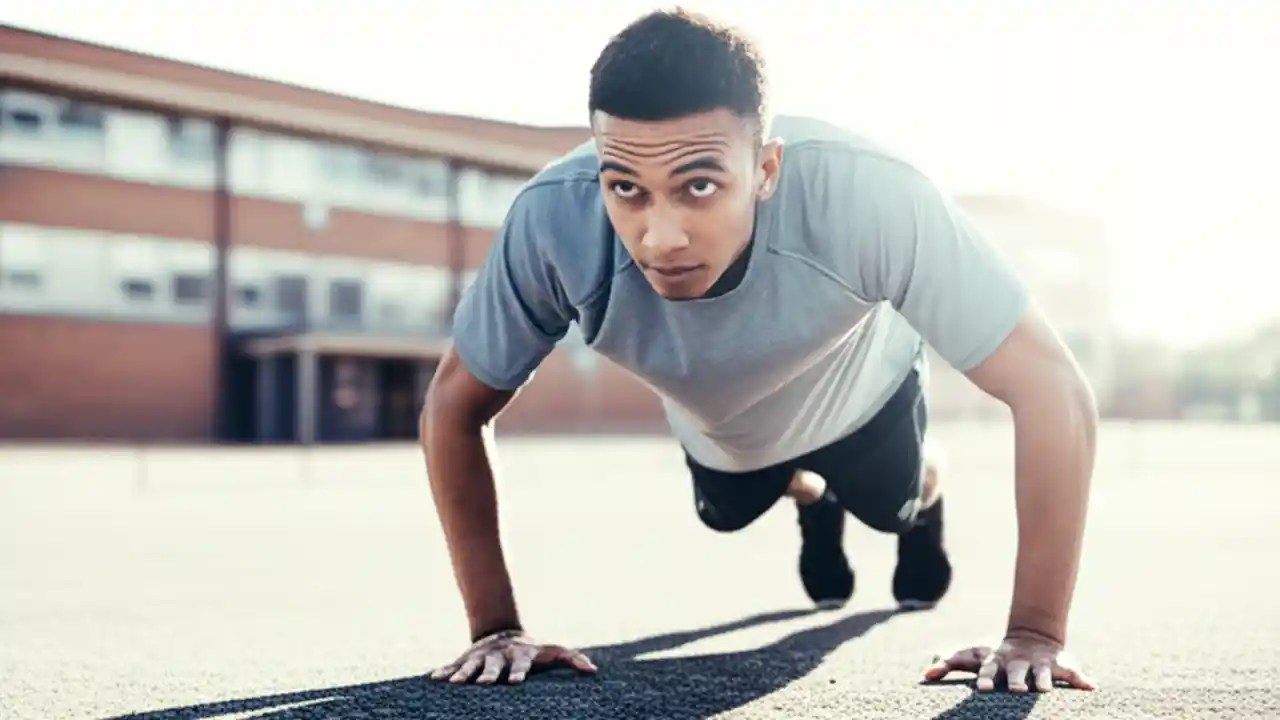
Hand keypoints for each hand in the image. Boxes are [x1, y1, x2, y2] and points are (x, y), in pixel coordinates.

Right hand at [429, 629, 597, 684]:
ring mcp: (481, 658)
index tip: (516, 682)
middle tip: (486, 684)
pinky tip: (433, 678)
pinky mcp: (466, 660)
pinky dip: (444, 671)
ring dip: (464, 675)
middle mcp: (499, 657)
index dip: (518, 673)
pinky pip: (453, 666)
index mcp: (520, 657)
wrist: (504, 634)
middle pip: (493, 667)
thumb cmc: (534, 650)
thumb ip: (573, 659)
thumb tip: (593, 670)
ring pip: (471, 667)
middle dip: (489, 675)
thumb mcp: (554, 651)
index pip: (520, 665)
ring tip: (456, 684)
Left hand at [923, 631, 1095, 692]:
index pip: (989, 670)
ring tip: (1044, 690)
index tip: (981, 690)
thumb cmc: (997, 655)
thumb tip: (925, 672)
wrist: (1034, 635)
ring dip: (1043, 682)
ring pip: (1043, 675)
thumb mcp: (972, 657)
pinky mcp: (1061, 666)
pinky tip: (1090, 687)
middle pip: (1015, 673)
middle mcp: (1019, 663)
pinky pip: (1074, 673)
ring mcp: (1040, 665)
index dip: (986, 679)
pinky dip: (1082, 679)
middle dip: (1015, 682)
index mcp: (998, 661)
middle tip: (1016, 691)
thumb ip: (949, 663)